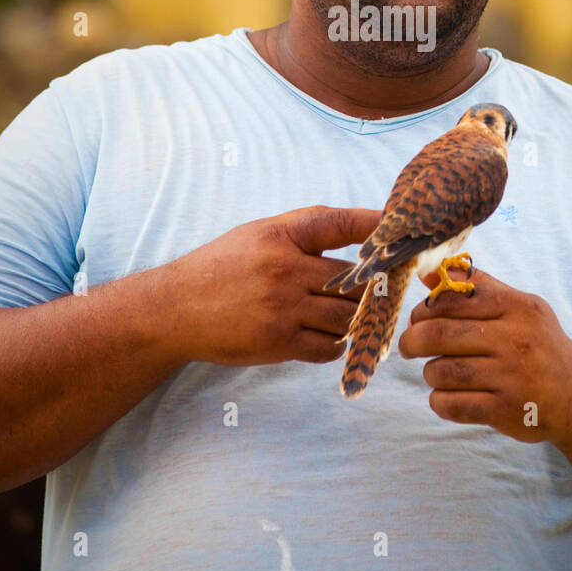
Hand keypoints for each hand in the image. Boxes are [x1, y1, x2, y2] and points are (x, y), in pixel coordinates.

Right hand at [163, 205, 381, 367]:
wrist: (176, 309)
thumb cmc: (222, 266)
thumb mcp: (258, 233)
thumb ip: (304, 231)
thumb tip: (360, 228)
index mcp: (280, 235)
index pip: (337, 223)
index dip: (372, 224)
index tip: (395, 226)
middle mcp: (283, 269)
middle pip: (351, 280)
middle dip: (371, 286)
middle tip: (386, 289)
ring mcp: (282, 308)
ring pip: (345, 317)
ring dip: (356, 319)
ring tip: (356, 316)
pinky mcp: (277, 342)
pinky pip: (327, 347)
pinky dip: (336, 343)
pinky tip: (330, 335)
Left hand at [398, 263, 571, 443]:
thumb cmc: (539, 345)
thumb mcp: (519, 306)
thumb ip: (476, 287)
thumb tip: (428, 272)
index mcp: (516, 307)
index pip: (452, 299)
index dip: (424, 309)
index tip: (417, 319)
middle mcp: (514, 340)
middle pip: (440, 334)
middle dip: (413, 340)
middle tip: (409, 347)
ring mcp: (511, 378)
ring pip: (442, 372)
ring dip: (430, 373)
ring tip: (437, 373)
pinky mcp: (505, 411)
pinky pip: (451, 405)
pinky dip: (439, 401)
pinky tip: (447, 396)